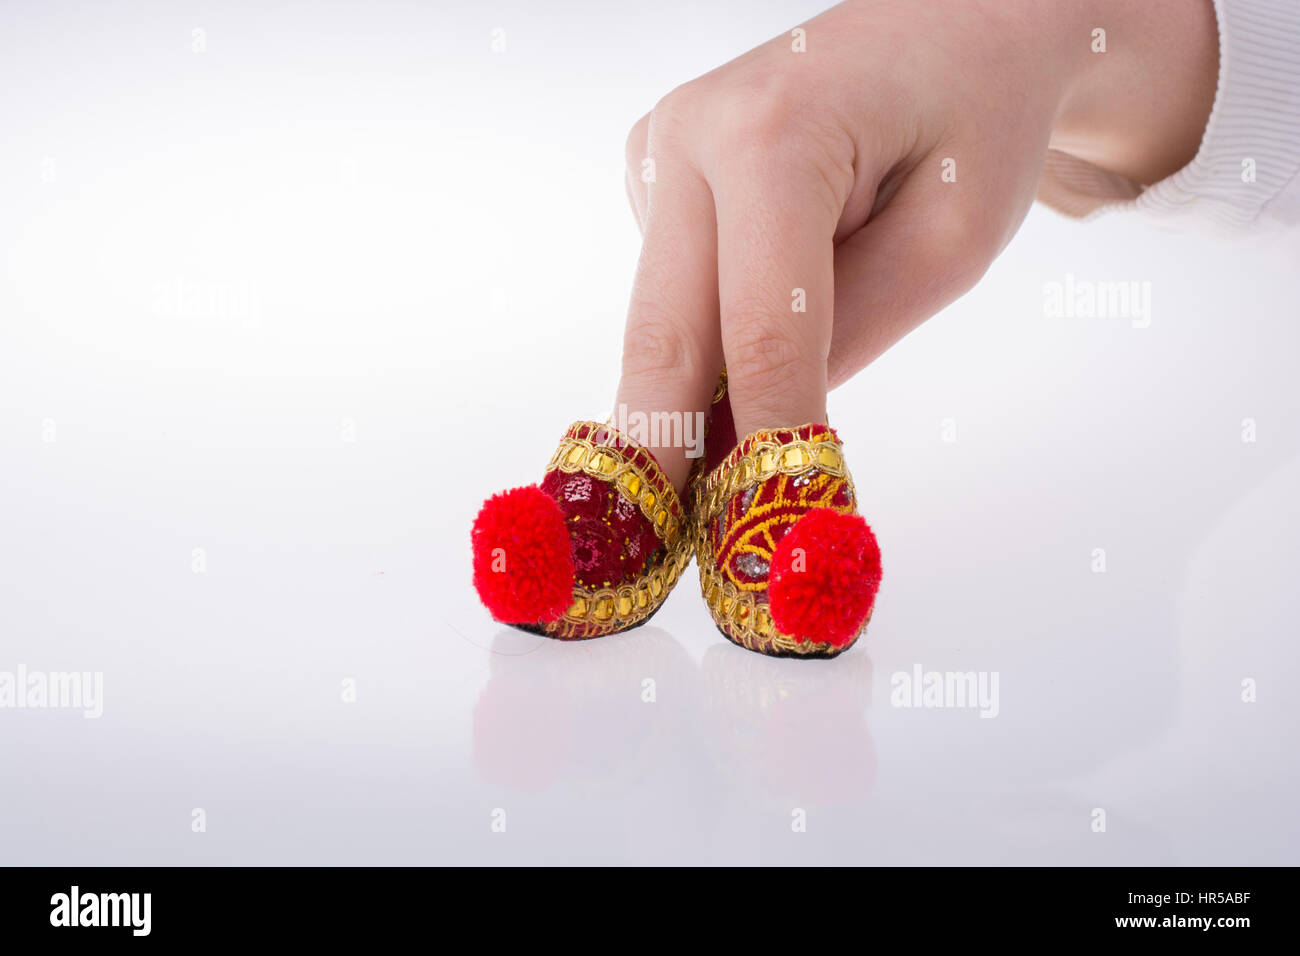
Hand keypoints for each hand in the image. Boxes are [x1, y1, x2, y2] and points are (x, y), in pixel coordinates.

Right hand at [614, 0, 1216, 489]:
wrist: (951, 23)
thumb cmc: (972, 122)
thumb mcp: (950, 243)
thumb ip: (850, 337)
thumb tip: (761, 438)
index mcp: (775, 133)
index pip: (762, 327)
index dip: (760, 440)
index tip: (756, 534)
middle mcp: (689, 133)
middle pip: (665, 332)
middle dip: (665, 451)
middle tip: (651, 554)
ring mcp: (659, 149)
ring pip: (660, 319)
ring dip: (682, 406)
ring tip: (704, 496)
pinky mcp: (654, 173)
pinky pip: (674, 291)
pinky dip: (702, 349)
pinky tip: (749, 343)